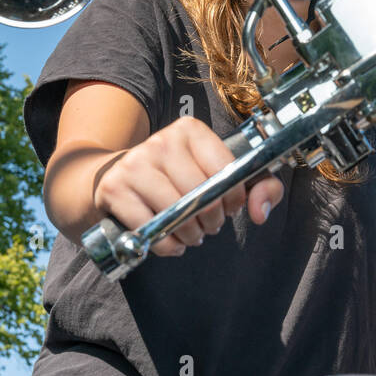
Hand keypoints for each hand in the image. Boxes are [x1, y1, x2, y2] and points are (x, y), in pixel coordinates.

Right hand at [92, 115, 283, 255]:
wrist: (118, 176)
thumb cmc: (178, 177)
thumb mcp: (221, 172)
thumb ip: (260, 186)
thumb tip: (260, 212)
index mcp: (190, 130)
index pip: (226, 170)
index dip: (233, 198)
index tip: (229, 207)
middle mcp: (161, 141)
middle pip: (202, 196)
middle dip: (212, 221)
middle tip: (209, 226)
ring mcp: (135, 163)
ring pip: (177, 214)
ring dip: (191, 235)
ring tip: (191, 234)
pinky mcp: (115, 189)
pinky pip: (151, 230)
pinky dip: (167, 245)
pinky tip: (171, 241)